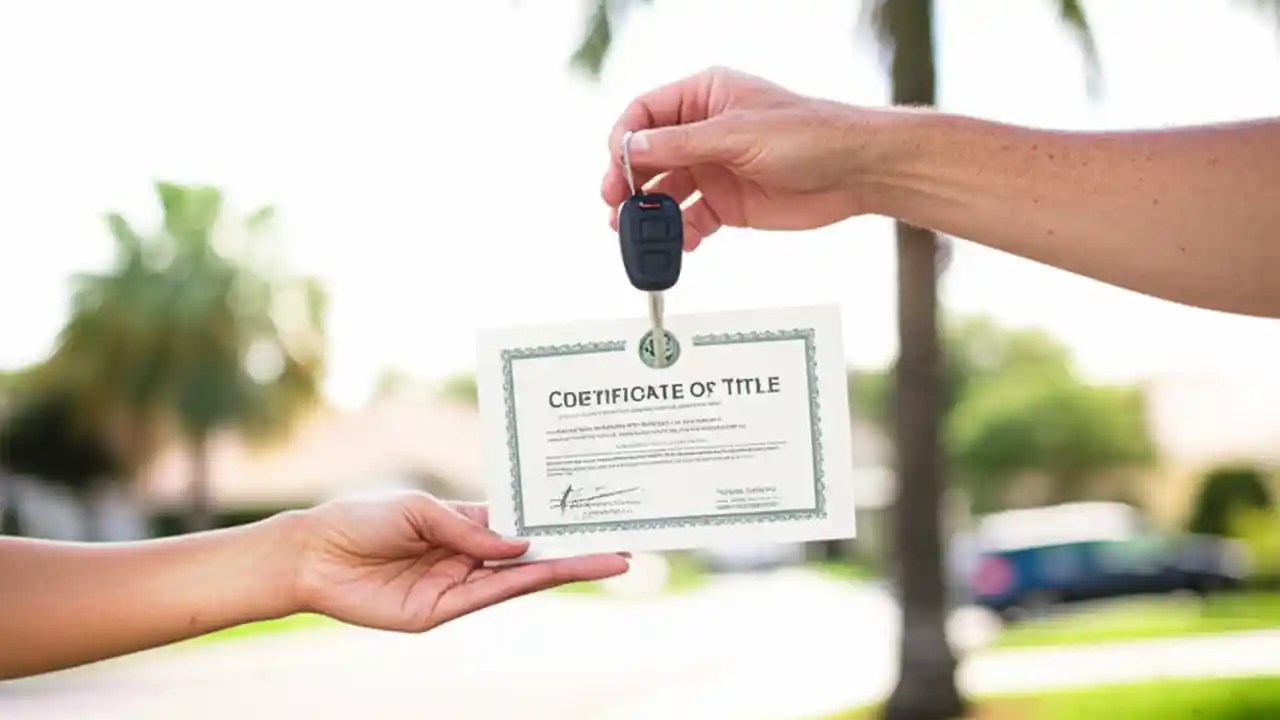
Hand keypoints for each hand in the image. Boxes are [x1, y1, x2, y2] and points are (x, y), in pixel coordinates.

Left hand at [293, 492, 627, 631]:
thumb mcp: (418, 508)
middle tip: (624, 544)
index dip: (557, 520)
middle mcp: (468, 554)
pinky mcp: (441, 610)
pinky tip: (552, 567)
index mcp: (464, 523)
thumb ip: (467, 527)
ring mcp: (458, 584)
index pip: (521, 522)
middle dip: (577, 549)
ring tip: (607, 559)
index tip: (596, 513)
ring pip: (522, 577)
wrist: (312, 554)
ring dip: (565, 568)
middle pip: (533, 553)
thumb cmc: (362, 518)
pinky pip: (491, 594)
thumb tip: (518, 544)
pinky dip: (523, 581)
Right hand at [603, 67, 890, 249]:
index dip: (626, 139)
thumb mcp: (738, 134)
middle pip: (650, 157)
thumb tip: (633, 148)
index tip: (618, 167)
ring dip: (650, 214)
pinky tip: (682, 243)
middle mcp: (704, 132)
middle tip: (616, 206)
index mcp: (705, 96)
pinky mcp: (728, 203)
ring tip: (640, 234)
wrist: (856, 172)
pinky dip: (682, 232)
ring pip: (666, 192)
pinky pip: (692, 218)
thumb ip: (681, 144)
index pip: (646, 113)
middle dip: (630, 182)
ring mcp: (715, 168)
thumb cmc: (809, 134)